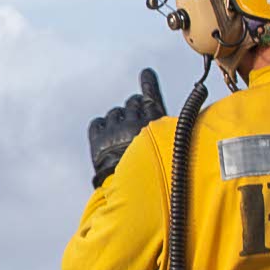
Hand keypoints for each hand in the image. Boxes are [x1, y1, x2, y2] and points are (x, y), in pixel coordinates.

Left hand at [85, 66, 168, 184]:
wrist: (129, 197)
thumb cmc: (155, 175)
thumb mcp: (170, 148)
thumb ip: (171, 126)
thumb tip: (172, 106)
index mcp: (155, 125)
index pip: (149, 97)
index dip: (147, 85)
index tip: (145, 73)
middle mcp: (133, 124)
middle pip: (131, 103)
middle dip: (134, 109)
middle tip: (135, 124)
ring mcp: (114, 131)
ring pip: (115, 113)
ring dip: (119, 120)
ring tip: (123, 138)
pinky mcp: (97, 141)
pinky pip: (97, 123)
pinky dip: (102, 127)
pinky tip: (107, 135)